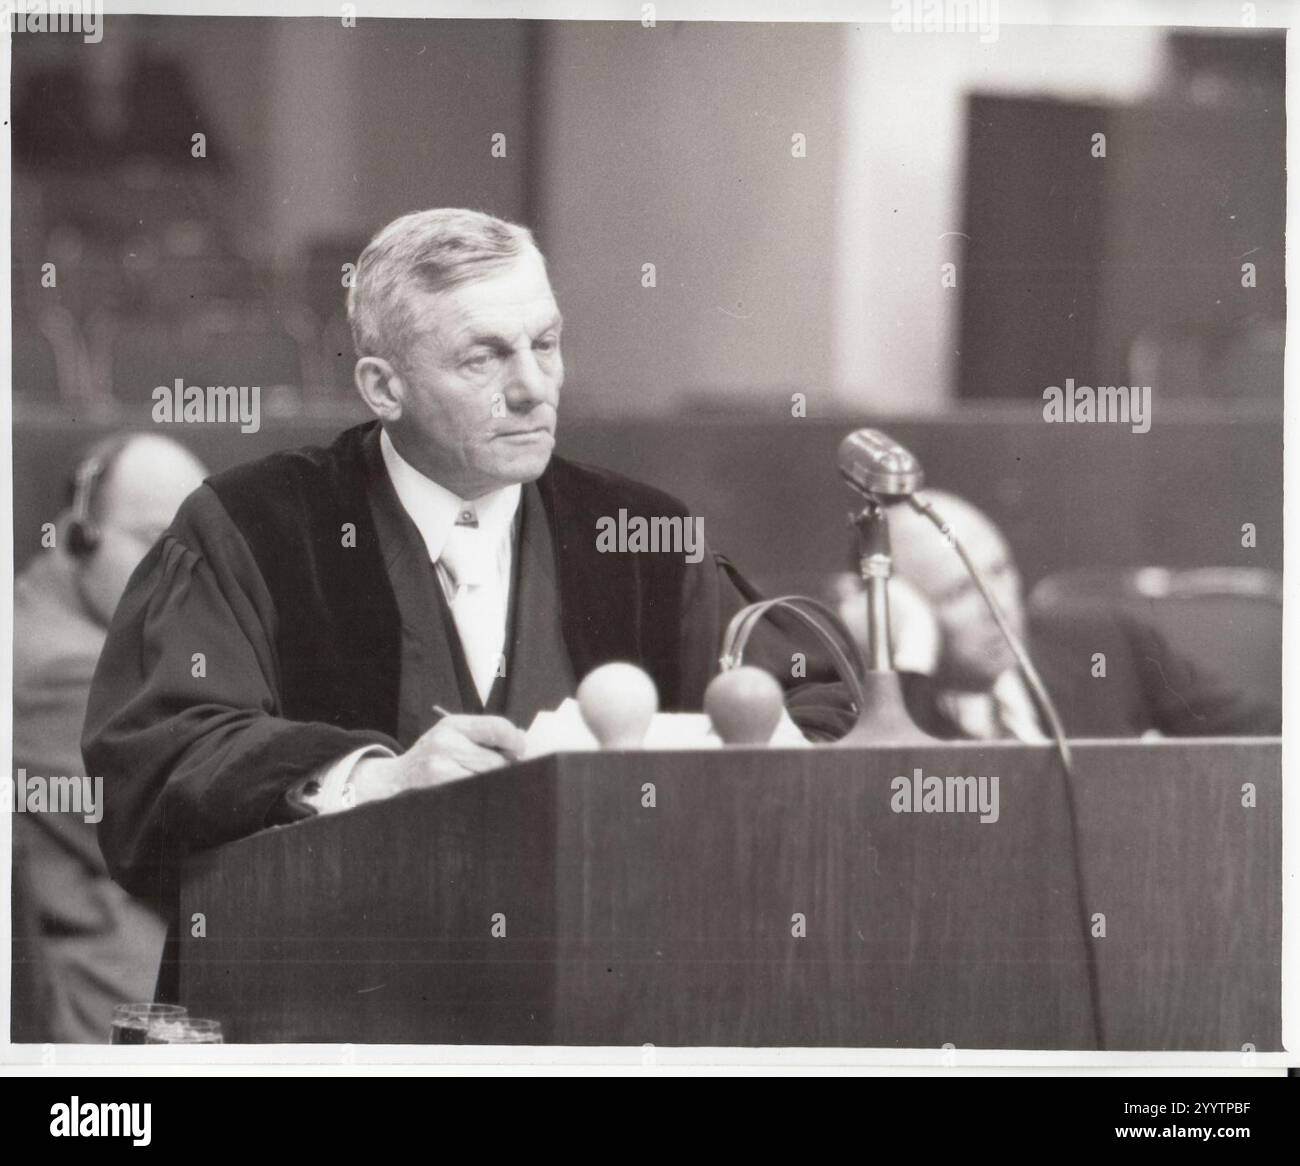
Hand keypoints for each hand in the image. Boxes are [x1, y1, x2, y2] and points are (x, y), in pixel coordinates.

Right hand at [350, 715, 525, 805]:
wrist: (394, 781)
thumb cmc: (431, 758)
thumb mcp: (453, 736)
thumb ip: (485, 736)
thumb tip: (523, 741)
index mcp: (453, 725)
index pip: (497, 727)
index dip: (515, 740)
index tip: (522, 751)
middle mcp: (445, 743)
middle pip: (496, 761)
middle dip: (507, 770)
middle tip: (510, 775)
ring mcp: (440, 769)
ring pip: (487, 780)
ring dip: (496, 786)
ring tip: (489, 786)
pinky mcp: (439, 791)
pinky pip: (475, 795)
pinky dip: (482, 798)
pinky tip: (478, 797)